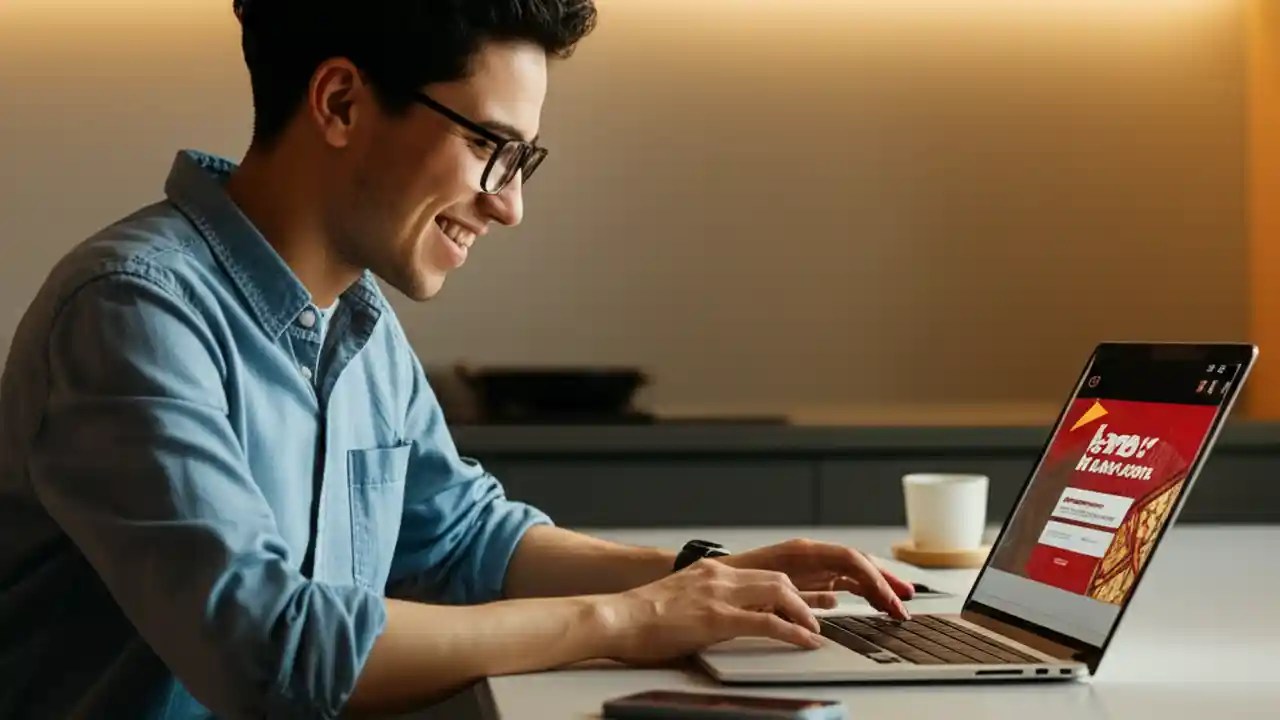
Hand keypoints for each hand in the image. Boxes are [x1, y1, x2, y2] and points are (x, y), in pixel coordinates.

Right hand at [601, 559, 832, 664]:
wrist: (615, 618)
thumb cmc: (639, 618)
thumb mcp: (680, 601)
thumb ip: (705, 604)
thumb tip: (723, 623)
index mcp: (710, 572)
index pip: (760, 574)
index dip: (788, 588)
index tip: (806, 600)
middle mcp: (718, 576)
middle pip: (777, 578)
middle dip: (803, 597)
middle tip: (815, 618)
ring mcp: (718, 595)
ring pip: (779, 592)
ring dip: (803, 612)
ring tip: (814, 631)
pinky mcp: (716, 618)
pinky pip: (767, 621)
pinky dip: (792, 631)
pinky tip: (805, 641)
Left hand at [721, 538, 914, 617]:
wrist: (709, 581)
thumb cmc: (731, 578)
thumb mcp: (764, 582)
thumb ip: (795, 591)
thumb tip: (829, 602)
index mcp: (802, 551)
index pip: (851, 559)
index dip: (875, 577)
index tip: (892, 598)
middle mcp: (809, 556)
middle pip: (857, 565)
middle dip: (885, 582)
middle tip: (905, 604)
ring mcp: (807, 568)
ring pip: (851, 575)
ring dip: (875, 589)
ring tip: (894, 607)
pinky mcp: (803, 581)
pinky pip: (836, 584)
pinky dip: (855, 593)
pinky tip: (867, 604)